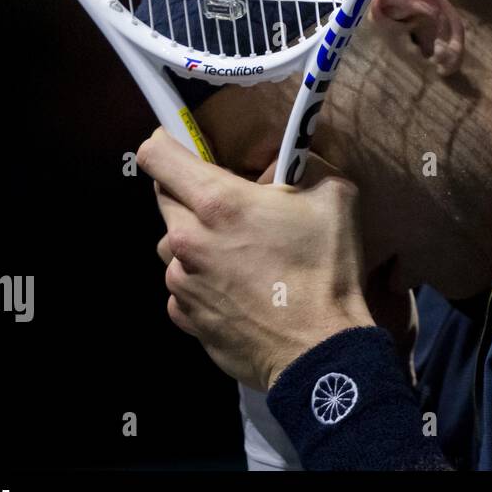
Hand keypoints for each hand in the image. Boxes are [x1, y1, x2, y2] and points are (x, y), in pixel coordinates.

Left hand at [138, 129, 374, 390]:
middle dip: (190, 193)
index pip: (158, 157)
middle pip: (164, 199)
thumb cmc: (325, 269)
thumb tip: (287, 160)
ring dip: (197, 241)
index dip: (165, 142)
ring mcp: (180, 283)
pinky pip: (183, 287)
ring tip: (238, 254)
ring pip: (173, 246)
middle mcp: (186, 240)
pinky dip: (202, 281)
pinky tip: (238, 289)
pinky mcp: (185, 318)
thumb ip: (301, 166)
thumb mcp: (333, 196)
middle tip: (230, 204)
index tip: (180, 144)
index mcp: (217, 202)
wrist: (319, 349)